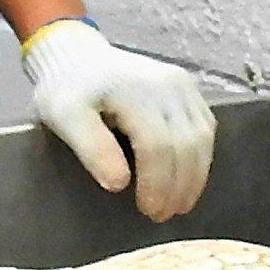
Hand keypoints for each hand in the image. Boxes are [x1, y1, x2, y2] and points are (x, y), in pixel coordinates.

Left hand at [21, 21, 215, 222]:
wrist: (75, 54)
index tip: (147, 210)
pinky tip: (188, 176)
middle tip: (163, 215)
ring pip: (202, 138)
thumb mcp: (64, 117)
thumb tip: (119, 184)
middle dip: (178, 187)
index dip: (156, 184)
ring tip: (179, 203)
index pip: (158, 147)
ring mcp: (181, 83)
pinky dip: (201, 157)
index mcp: (135, 92)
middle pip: (187, 145)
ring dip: (195, 177)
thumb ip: (92, 149)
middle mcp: (167, 84)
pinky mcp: (187, 85)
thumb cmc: (66, 89)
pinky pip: (205, 126)